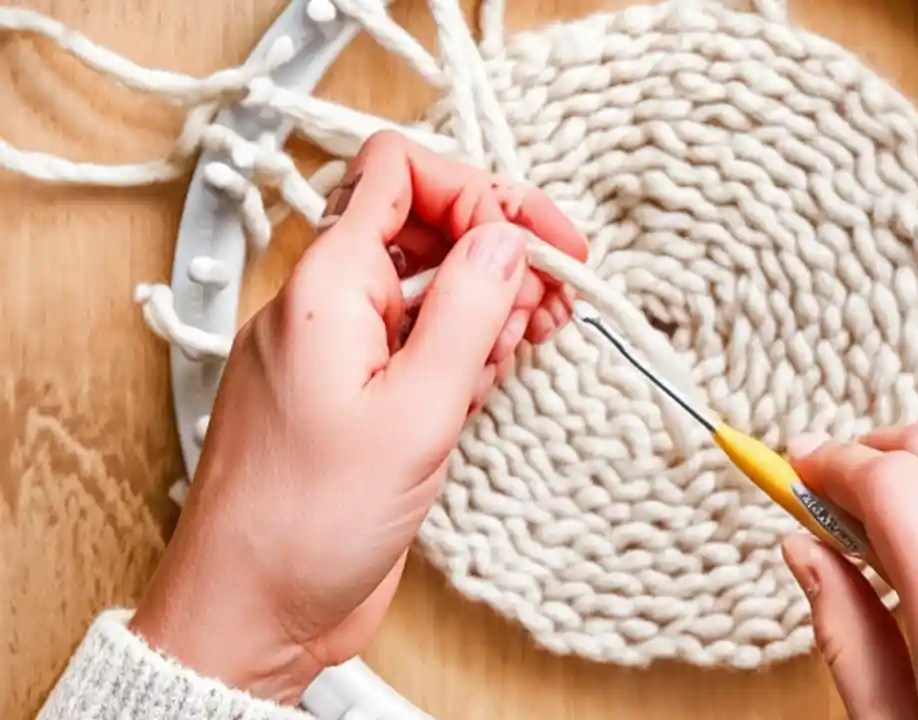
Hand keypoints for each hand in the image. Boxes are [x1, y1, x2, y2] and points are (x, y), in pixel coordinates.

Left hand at [129, 131, 587, 702]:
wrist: (251, 612)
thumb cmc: (305, 522)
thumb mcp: (413, 411)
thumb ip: (466, 311)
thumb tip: (504, 238)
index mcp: (328, 286)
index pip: (402, 174)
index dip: (480, 193)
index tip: (540, 241)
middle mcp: (332, 306)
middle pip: (428, 228)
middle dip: (500, 251)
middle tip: (558, 295)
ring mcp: (345, 352)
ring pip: (432, 288)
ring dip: (491, 303)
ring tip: (528, 342)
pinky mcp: (361, 397)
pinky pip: (421, 344)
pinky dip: (466, 351)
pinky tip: (488, 383)